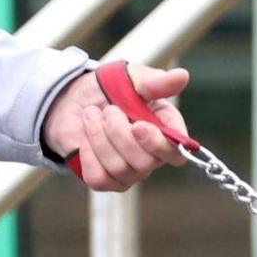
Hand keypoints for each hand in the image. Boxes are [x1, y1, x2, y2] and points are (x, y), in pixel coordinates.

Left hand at [47, 64, 190, 192]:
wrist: (75, 100)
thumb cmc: (109, 89)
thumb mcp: (131, 78)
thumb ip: (155, 81)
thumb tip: (182, 76)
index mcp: (164, 130)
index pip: (177, 152)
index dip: (159, 143)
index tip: (139, 125)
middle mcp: (151, 155)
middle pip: (145, 163)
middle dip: (120, 134)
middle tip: (109, 110)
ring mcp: (129, 172)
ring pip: (120, 169)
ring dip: (100, 137)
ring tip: (92, 115)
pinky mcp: (105, 180)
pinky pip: (98, 177)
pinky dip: (88, 153)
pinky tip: (86, 135)